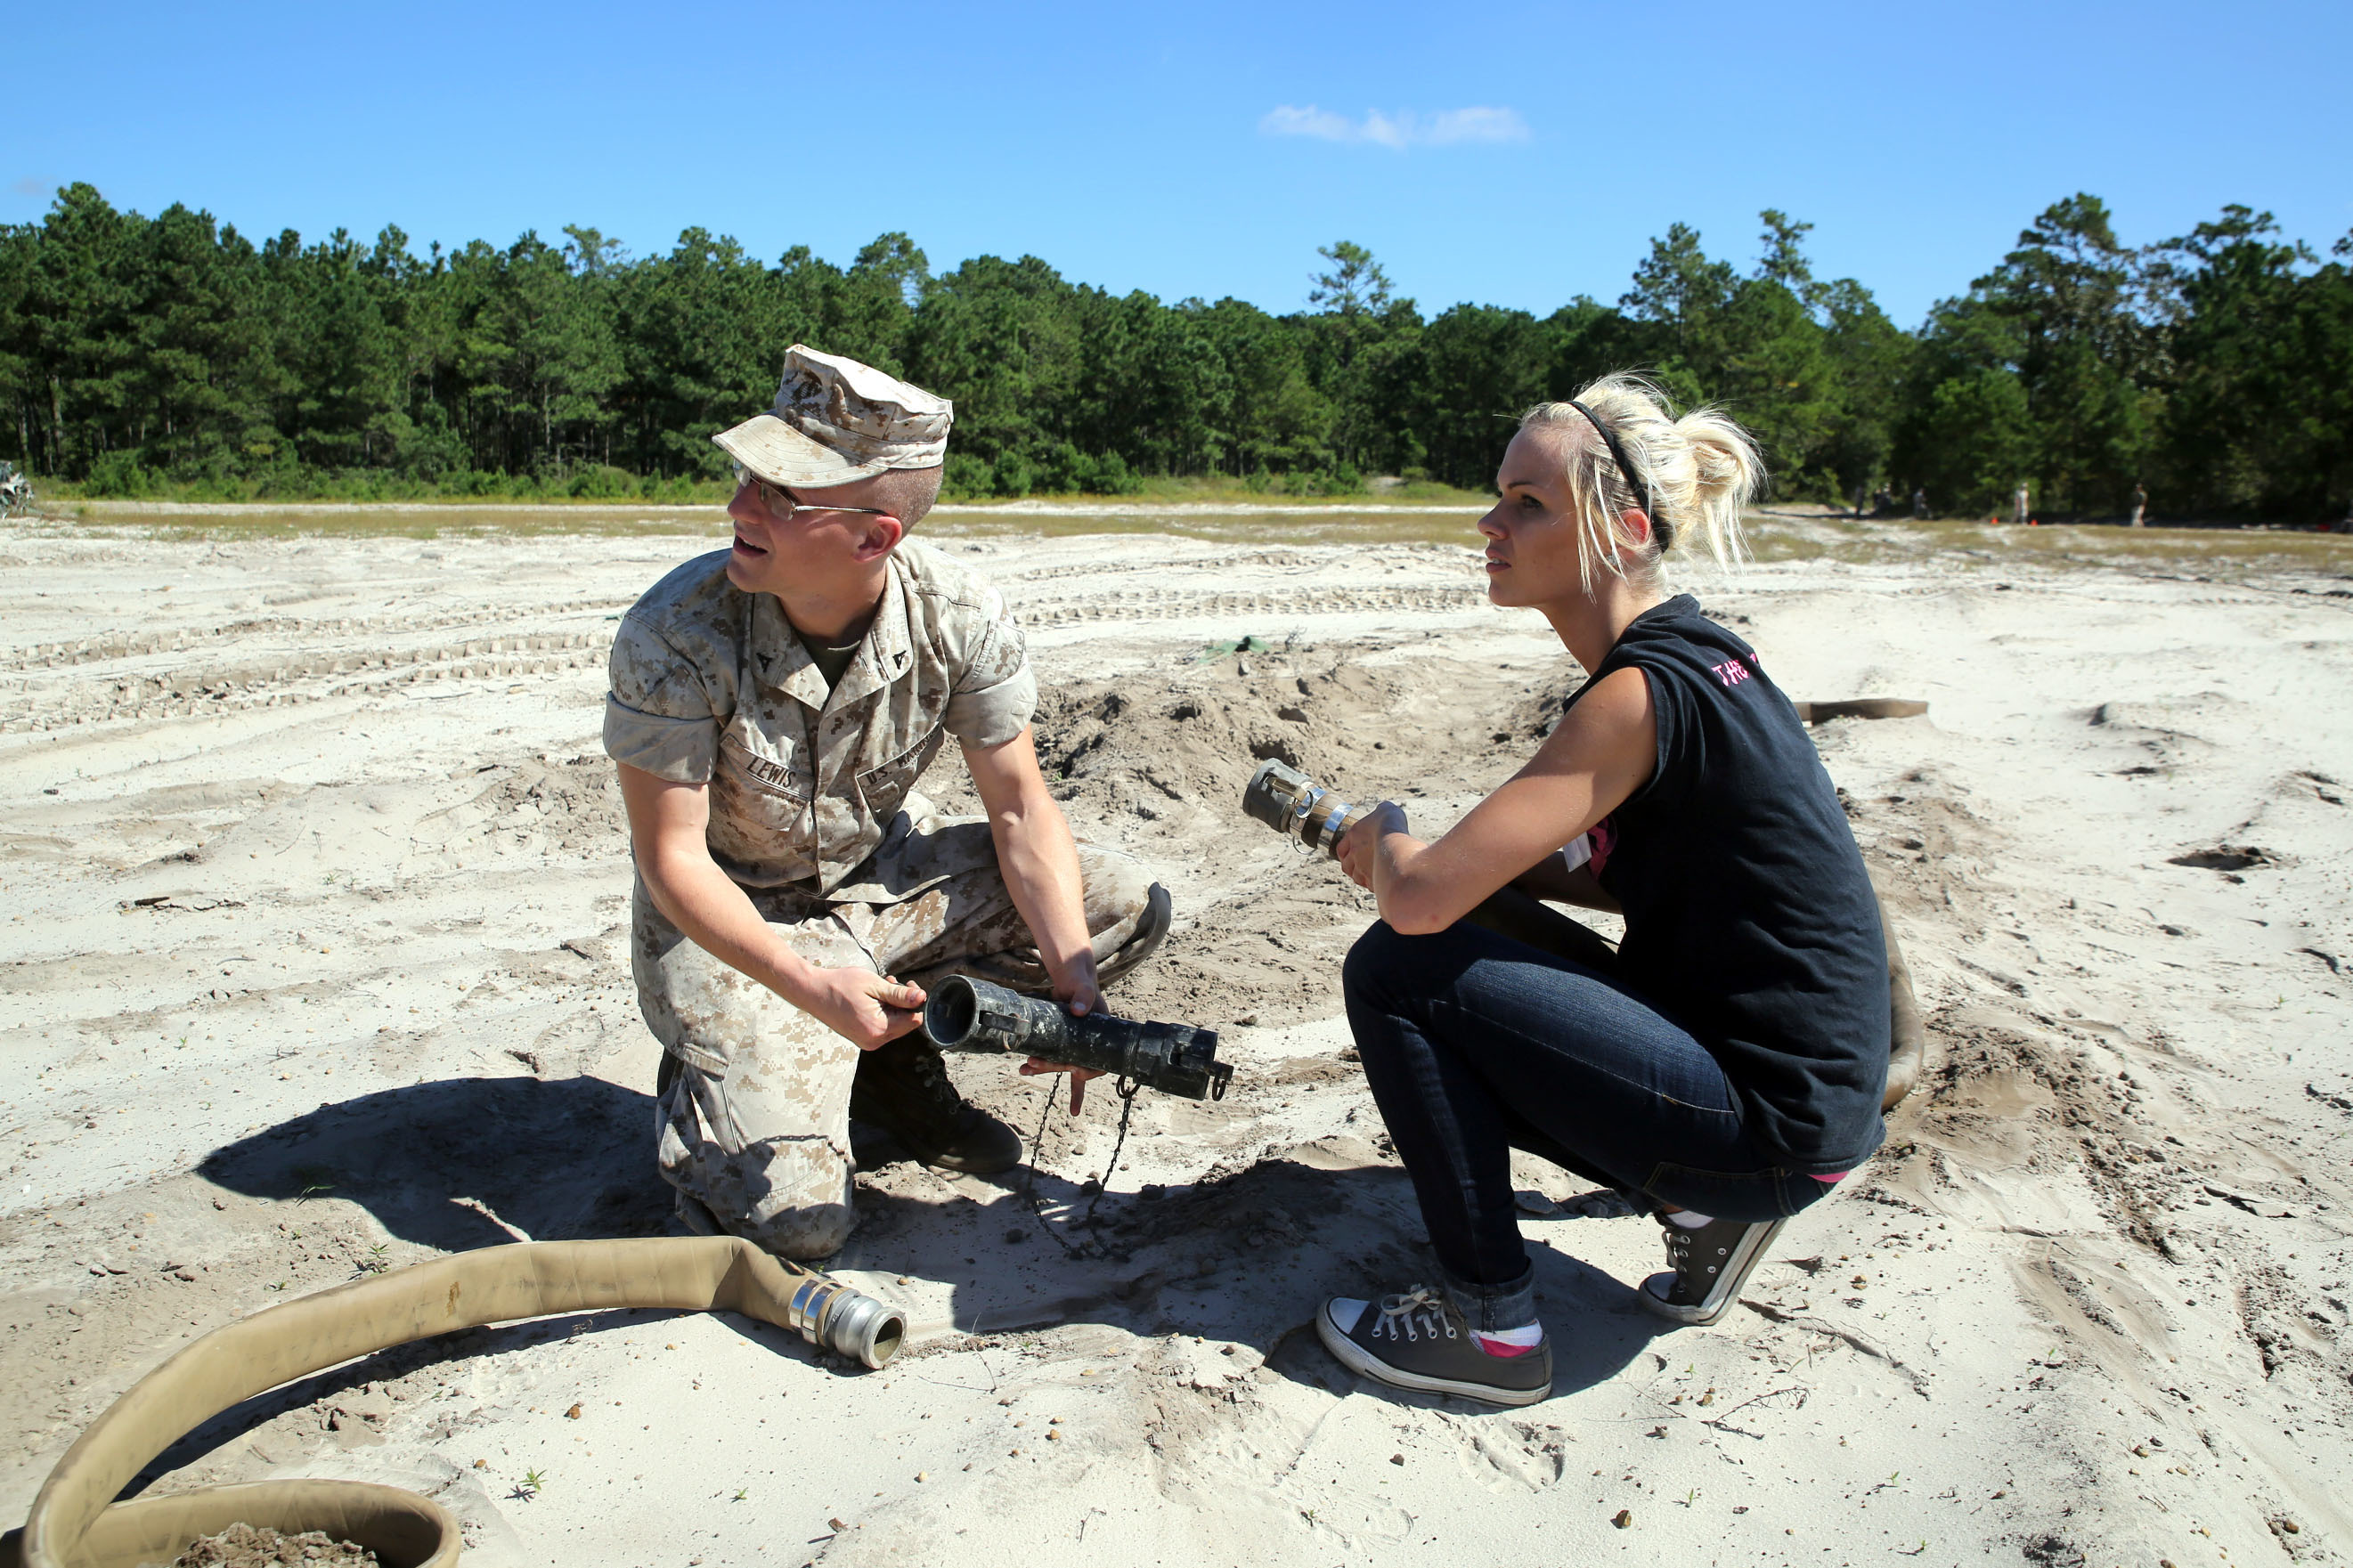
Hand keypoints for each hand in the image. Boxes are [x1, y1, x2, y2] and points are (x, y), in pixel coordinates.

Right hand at [798, 966, 927, 1049]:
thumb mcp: (874, 985)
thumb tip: (922, 998)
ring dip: (892, 1007)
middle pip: (905, 1024)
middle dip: (903, 1004)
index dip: (914, 1001)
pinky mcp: (862, 1039)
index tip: (906, 985)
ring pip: (894, 1025)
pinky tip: (873, 998)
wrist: (813, 992)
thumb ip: (899, 995)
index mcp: (878, 1029)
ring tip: (880, 988)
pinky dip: (883, 1013)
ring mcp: (867, 1042)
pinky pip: (882, 1027)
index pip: (913, 1020)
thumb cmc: (840, 985)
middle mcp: (874, 1041)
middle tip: (892, 983)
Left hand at [1018, 955, 1104, 1112]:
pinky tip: (1027, 1070)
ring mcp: (1074, 1041)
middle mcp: (1088, 1040)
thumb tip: (1079, 1010)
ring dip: (1045, 1068)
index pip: (1100, 1061)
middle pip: (1074, 1062)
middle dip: (1055, 1066)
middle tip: (1034, 1063)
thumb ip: (1084, 995)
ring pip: (1062, 1062)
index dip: (1089, 1071)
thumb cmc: (1080, 979)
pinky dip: (1043, 1066)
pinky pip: (1055, 1056)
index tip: (1075, 1071)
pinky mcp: (1062, 1039)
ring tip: (1024, 1069)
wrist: (1070, 976)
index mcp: (1101, 1033)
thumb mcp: (1083, 986)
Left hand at [1336, 801, 1408, 889]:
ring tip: (1375, 875)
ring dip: (1363, 877)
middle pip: (1347, 866)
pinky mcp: (1373, 879)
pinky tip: (1383, 881)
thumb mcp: (1387, 810)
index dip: (1347, 853)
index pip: (1342, 848)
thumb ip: (1382, 811)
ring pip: (1357, 878)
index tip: (1353, 856)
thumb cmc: (1391, 825)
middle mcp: (1354, 853)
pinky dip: (1376, 885)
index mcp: (1354, 835)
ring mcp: (1362, 868)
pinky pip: (1371, 885)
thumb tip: (1384, 810)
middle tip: (1364, 868)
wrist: (1396, 841)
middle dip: (1354, 868)